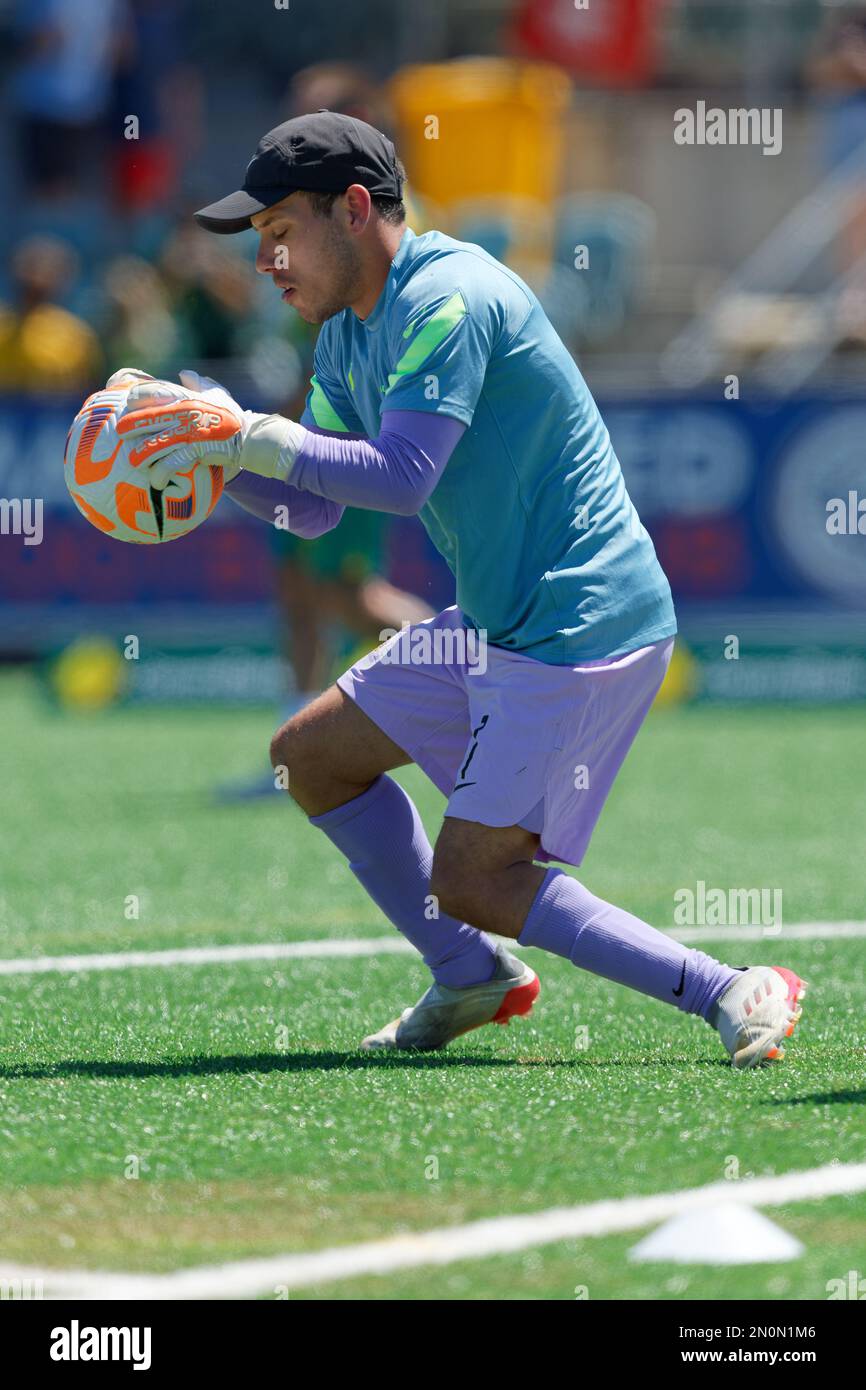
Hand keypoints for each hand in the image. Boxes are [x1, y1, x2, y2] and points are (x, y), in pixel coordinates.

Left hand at [116, 371, 243, 488]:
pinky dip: (162, 472)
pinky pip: (172, 463)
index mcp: (184, 397)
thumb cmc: (231, 415)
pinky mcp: (196, 450)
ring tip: (133, 463)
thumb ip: (199, 384)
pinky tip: (156, 481)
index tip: (126, 403)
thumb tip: (184, 374)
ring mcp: (188, 432)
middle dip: (130, 425)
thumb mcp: (218, 394)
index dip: (135, 397)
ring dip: (142, 454)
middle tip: (120, 433)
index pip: (151, 391)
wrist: (249, 438)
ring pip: (156, 443)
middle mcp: (183, 412)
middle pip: (148, 417)